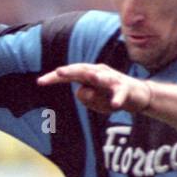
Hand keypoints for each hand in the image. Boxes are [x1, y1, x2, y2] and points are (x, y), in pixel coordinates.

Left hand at [38, 64, 152, 115]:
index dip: (54, 78)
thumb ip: (85, 98)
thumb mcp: (95, 101)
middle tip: (58, 72)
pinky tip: (115, 105)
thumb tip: (80, 91)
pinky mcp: (126, 88)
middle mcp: (99, 73)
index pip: (68, 75)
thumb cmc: (110, 97)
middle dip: (71, 71)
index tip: (39, 82)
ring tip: (90, 78)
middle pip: (83, 71)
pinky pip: (121, 94)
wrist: (137, 96)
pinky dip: (117, 99)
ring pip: (103, 78)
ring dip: (96, 78)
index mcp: (88, 75)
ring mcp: (113, 79)